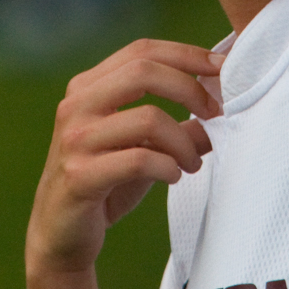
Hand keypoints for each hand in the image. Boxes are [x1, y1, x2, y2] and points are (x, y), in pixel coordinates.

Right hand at [27, 39, 223, 276]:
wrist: (61, 237)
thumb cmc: (107, 186)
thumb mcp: (144, 149)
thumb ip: (180, 129)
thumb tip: (227, 109)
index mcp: (88, 88)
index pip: (142, 51)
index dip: (187, 55)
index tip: (222, 68)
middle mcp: (76, 106)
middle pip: (143, 71)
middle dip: (190, 88)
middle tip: (216, 113)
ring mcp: (75, 140)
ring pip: (148, 118)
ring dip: (184, 142)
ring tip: (193, 162)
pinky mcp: (79, 176)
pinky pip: (139, 160)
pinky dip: (168, 167)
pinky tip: (174, 176)